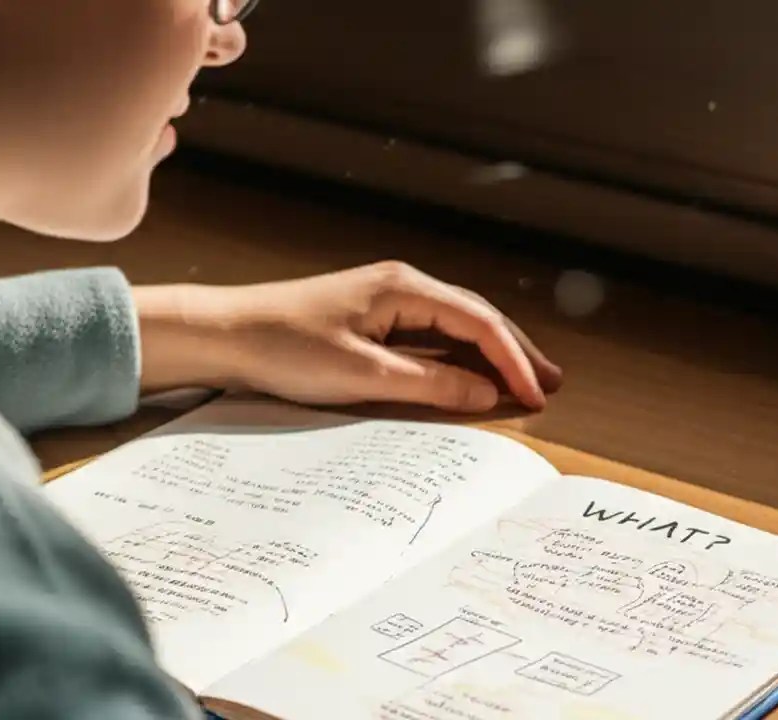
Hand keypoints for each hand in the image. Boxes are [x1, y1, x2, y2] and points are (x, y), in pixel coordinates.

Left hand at [133, 261, 562, 411]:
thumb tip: (486, 393)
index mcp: (405, 289)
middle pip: (477, 317)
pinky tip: (471, 375)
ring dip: (491, 354)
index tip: (536, 395)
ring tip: (526, 380)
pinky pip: (429, 337)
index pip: (479, 322)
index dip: (513, 360)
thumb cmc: (285, 347)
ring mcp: (387, 302)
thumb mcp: (362, 374)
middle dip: (516, 351)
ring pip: (456, 326)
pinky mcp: (371, 320)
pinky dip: (458, 357)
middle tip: (551, 383)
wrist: (226, 334)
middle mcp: (402, 287)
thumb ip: (430, 384)